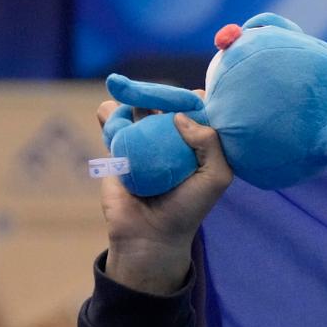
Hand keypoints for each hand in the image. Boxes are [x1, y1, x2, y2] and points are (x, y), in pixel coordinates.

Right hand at [95, 89, 231, 293]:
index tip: (192, 100)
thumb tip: (179, 116)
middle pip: (164, 99)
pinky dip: (111, 115)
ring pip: (136, 103)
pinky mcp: (117, 144)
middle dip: (157, 92)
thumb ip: (212, 145)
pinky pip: (111, 118)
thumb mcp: (216, 178)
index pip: (197, 105)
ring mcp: (143, 138)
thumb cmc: (188, 208)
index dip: (194, 97)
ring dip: (132, 99)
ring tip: (132, 116)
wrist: (150, 234)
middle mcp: (171, 135)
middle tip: (150, 100)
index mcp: (198, 139)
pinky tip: (116, 125)